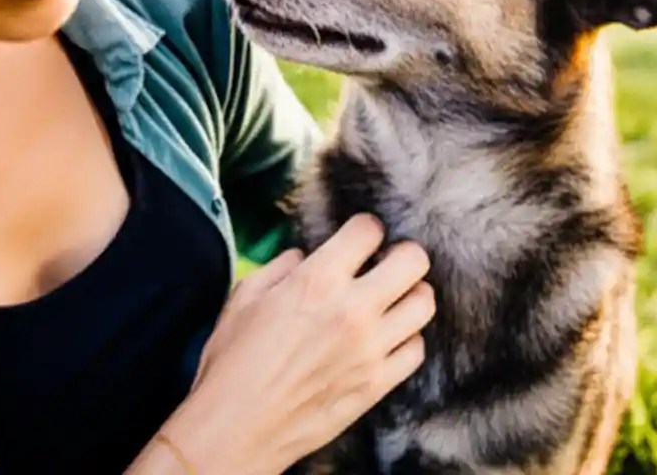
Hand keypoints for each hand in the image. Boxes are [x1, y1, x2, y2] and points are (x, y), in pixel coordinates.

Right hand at [161, 214, 434, 474]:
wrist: (236, 428)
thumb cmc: (232, 364)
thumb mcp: (243, 298)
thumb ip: (280, 267)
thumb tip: (305, 257)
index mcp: (316, 282)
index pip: (369, 230)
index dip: (365, 228)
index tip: (360, 238)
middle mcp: (352, 311)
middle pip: (413, 261)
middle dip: (402, 254)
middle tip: (387, 262)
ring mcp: (370, 350)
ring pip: (424, 304)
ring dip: (411, 295)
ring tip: (393, 299)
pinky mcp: (377, 384)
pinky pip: (417, 350)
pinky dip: (407, 339)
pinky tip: (388, 338)